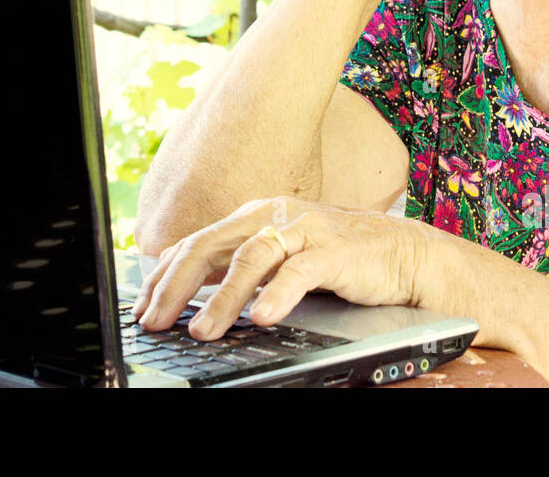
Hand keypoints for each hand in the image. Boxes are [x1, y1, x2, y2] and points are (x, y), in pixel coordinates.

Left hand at [132, 196, 427, 339]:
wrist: (405, 253)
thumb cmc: (341, 257)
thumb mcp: (280, 257)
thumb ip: (240, 265)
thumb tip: (190, 287)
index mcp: (255, 217)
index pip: (196, 243)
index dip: (164, 277)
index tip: (143, 309)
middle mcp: (274, 217)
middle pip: (212, 245)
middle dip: (177, 286)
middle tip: (155, 321)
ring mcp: (305, 231)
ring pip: (251, 259)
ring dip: (222, 298)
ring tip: (202, 331)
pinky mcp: (336, 251)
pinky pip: (300, 272)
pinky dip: (277, 295)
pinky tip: (260, 318)